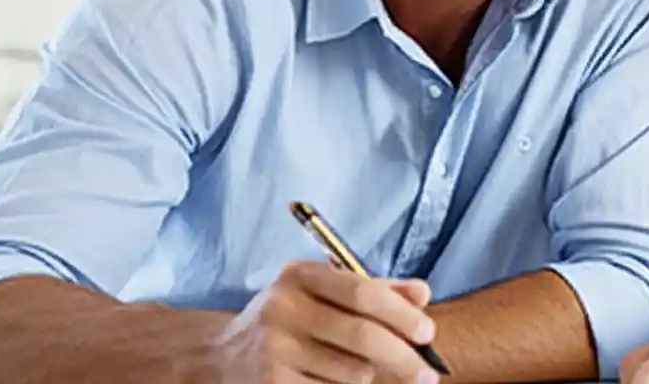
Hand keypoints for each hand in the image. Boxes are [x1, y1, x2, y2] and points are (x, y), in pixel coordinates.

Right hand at [210, 259, 440, 383]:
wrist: (220, 357)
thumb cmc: (290, 320)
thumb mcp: (323, 292)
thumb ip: (375, 290)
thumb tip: (422, 293)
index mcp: (300, 276)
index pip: (363, 292)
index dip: (402, 314)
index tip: (428, 333)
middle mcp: (282, 309)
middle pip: (363, 337)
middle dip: (404, 358)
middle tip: (428, 374)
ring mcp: (274, 351)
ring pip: (353, 373)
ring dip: (372, 378)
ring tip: (367, 373)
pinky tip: (341, 383)